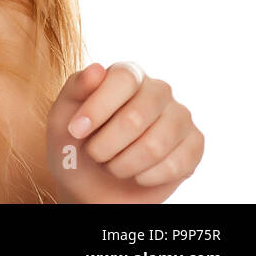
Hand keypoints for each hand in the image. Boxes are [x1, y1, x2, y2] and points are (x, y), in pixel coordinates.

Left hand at [46, 61, 203, 202]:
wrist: (93, 185)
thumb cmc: (75, 145)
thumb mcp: (61, 117)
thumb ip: (75, 90)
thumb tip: (97, 69)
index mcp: (127, 74)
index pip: (123, 79)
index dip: (98, 107)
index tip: (76, 131)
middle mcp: (158, 90)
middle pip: (137, 116)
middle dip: (106, 144)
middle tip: (94, 155)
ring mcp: (180, 117)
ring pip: (155, 145)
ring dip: (124, 164)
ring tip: (112, 165)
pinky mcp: (194, 144)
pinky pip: (175, 165)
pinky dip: (146, 177)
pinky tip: (136, 175)